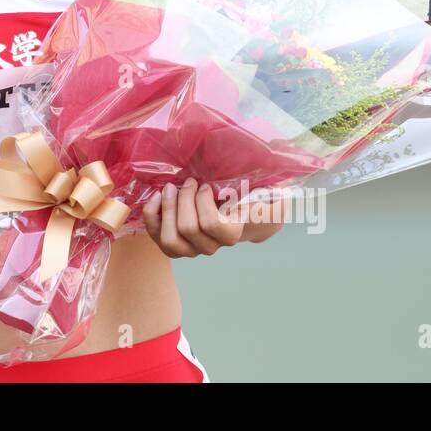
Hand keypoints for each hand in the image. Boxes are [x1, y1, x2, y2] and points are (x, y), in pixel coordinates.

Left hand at [141, 178, 284, 258]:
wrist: (230, 209)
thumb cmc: (246, 195)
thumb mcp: (263, 189)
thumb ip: (271, 191)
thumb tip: (278, 191)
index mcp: (232, 233)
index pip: (213, 226)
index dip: (203, 203)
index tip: (207, 185)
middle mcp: (211, 246)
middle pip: (188, 229)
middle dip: (184, 199)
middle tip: (189, 181)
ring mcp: (190, 249)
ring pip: (170, 239)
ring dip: (168, 208)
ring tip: (171, 187)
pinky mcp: (172, 244)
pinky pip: (156, 236)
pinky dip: (152, 215)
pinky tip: (156, 196)